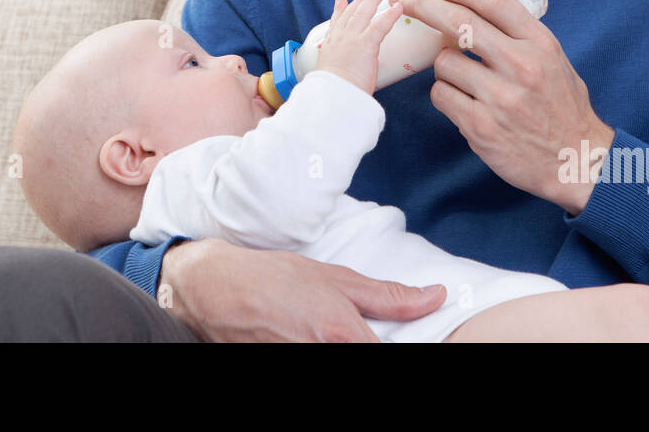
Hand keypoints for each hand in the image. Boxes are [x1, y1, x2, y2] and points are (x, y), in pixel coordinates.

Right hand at [158, 238, 445, 341]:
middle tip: (348, 330)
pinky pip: (306, 367)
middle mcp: (322, 356)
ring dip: (338, 348)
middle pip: (365, 358)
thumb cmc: (274, 277)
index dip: (400, 345)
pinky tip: (304, 337)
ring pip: (338, 365)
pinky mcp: (278, 372)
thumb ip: (388, 296)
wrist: (212, 288)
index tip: (405, 340)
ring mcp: (295, 366)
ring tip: (320, 332)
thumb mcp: (334, 278)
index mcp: (343, 335)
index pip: (389, 355)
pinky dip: (313, 350)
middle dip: (364, 344)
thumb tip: (436, 297)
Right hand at [315, 0, 402, 94]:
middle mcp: (340, 38)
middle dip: (360, 0)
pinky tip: (398, 8)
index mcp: (330, 47)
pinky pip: (380, 25)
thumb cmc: (332, 93)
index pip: (336, 23)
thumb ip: (337, 74)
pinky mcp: (366, 44)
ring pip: (364, 13)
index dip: (339, 9)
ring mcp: (352, 39)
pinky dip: (390, 15)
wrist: (333, 95)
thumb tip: (344, 80)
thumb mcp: (329, 78)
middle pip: (351, 13)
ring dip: (373, 0)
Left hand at [387, 0, 614, 214]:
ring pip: (443, 62)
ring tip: (463, 78)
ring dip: (444, 66)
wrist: (576, 161)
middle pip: (458, 22)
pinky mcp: (480, 127)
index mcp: (540, 43)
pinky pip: (441, 95)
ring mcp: (499, 97)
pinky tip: (462, 102)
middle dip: (422, 4)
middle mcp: (520, 66)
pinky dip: (445, 94)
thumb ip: (519, 36)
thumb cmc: (563, 107)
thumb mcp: (554, 60)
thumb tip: (472, 9)